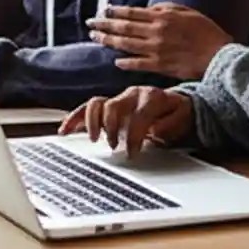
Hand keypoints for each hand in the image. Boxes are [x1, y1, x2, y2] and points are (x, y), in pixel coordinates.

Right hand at [58, 87, 194, 156]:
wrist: (173, 104)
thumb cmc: (176, 113)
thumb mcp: (182, 117)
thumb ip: (170, 124)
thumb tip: (154, 131)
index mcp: (150, 96)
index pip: (137, 116)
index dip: (134, 136)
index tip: (131, 153)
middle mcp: (131, 94)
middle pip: (113, 107)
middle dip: (112, 128)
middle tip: (114, 146)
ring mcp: (117, 99)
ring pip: (96, 104)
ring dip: (92, 123)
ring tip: (95, 139)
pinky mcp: (107, 106)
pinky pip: (86, 109)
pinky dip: (74, 119)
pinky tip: (65, 130)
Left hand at [87, 3, 232, 79]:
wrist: (219, 55)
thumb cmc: (206, 31)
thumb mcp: (187, 12)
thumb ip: (166, 8)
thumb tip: (149, 8)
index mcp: (162, 17)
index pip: (132, 13)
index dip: (115, 12)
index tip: (103, 11)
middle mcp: (156, 32)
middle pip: (124, 28)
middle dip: (104, 25)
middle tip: (90, 23)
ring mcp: (157, 50)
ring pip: (127, 45)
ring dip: (108, 41)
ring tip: (95, 38)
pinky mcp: (161, 66)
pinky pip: (139, 64)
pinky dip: (126, 62)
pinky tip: (115, 61)